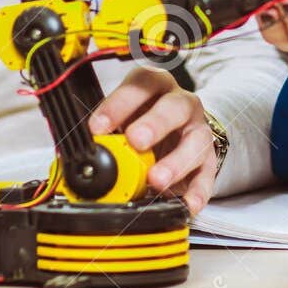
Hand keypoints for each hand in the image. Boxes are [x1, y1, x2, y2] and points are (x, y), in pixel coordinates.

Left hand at [88, 66, 218, 213]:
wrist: (179, 131)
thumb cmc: (143, 121)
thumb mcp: (124, 117)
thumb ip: (107, 130)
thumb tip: (79, 151)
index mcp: (156, 87)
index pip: (142, 84)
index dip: (119, 103)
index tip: (98, 126)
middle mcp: (181, 105)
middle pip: (173, 107)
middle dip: (154, 124)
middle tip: (135, 141)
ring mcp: (197, 132)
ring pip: (195, 142)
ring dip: (176, 162)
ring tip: (156, 179)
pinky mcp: (208, 160)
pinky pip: (206, 176)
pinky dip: (197, 192)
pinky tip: (186, 203)